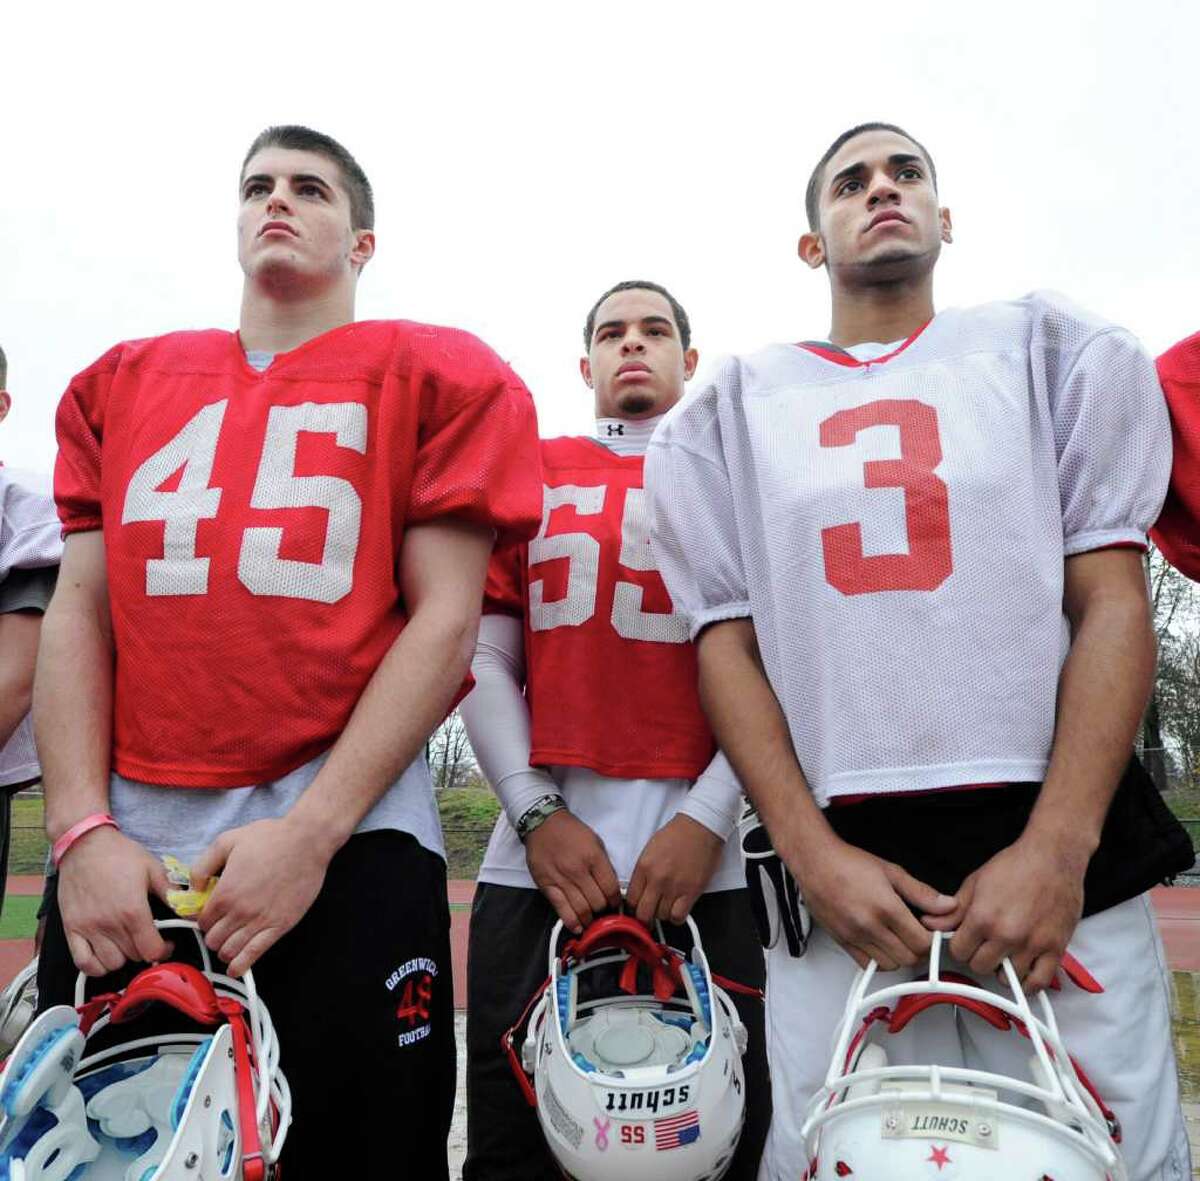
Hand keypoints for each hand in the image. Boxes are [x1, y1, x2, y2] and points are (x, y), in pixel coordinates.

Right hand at [57, 826, 172, 975]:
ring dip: (123, 958)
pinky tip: (106, 953)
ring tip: (128, 942)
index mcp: (133, 910)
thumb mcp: (153, 868)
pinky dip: (96, 966)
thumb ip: (172, 893)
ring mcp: (88, 929)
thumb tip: (192, 910)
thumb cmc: (120, 854)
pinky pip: (83, 963)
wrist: (85, 844)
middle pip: (134, 957)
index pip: (151, 950)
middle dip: (145, 950)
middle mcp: (109, 924)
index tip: (167, 943)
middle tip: (148, 936)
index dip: (164, 950)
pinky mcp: (71, 929)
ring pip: (110, 964)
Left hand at [191, 815, 332, 976]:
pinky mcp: (280, 926)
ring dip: (225, 949)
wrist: (307, 841)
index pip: (201, 922)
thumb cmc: (270, 838)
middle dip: (213, 934)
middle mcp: (240, 911)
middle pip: (213, 939)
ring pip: (230, 951)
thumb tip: (193, 887)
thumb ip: (203, 865)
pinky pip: (254, 954)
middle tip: (220, 926)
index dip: (203, 919)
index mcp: (225, 892)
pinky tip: (236, 967)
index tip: (209, 914)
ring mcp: (260, 921)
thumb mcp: (228, 841)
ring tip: (229, 942)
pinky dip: (241, 965)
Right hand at [525, 810, 620, 933]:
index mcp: (594, 858)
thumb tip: (611, 888)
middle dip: (603, 911)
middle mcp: (578, 871)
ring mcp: (562, 879)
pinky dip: (572, 922)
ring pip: (581, 910)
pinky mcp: (547, 886)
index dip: (615, 901)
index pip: (611, 889)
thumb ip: (604, 865)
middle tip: (604, 913)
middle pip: (597, 903)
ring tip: (592, 921)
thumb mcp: (595, 842)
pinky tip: (578, 928)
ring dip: (590, 920)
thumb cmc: (571, 832)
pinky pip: (561, 909)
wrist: (543, 824)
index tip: (615, 904)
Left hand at [627, 815, 723, 925]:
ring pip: (661, 916)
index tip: (637, 909)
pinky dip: (677, 917)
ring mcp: (674, 887)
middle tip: (649, 916)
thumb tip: (638, 890)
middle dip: (644, 917)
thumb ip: (643, 871)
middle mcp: (656, 879)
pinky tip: (678, 909)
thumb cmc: (677, 834)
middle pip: (643, 913)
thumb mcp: (650, 849)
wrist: (700, 827)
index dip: (633, 908)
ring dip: (663, 914)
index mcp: (644, 867)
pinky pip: (678, 916)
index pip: (631, 899)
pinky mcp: (691, 891)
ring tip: (667, 905)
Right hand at [787, 833, 955, 969]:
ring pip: (889, 965)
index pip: (921, 942)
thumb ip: (922, 893)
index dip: (930, 939)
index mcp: (886, 908)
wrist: (815, 862)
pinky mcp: (842, 941)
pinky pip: (867, 965)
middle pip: (908, 958)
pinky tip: (880, 942)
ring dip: (898, 955)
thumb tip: (947, 905)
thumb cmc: (849, 863)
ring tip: (896, 938)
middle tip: (914, 933)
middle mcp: (870, 926)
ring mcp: (854, 936)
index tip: (928, 930)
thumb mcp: (891, 871)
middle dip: (917, 948)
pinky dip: (878, 959)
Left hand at [922, 831, 1085, 990]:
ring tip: (1004, 954)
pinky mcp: (1055, 948)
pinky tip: (1023, 973)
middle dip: (978, 957)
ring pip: (1007, 979)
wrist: (1052, 856)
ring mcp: (1032, 944)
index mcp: (982, 917)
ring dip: (1003, 969)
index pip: (958, 952)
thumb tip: (930, 924)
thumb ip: (953, 910)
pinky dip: (1029, 984)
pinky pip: (1039, 982)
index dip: (959, 946)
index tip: (966, 941)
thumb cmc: (1015, 865)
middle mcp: (1006, 934)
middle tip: (984, 945)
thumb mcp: (975, 882)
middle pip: (980, 967)